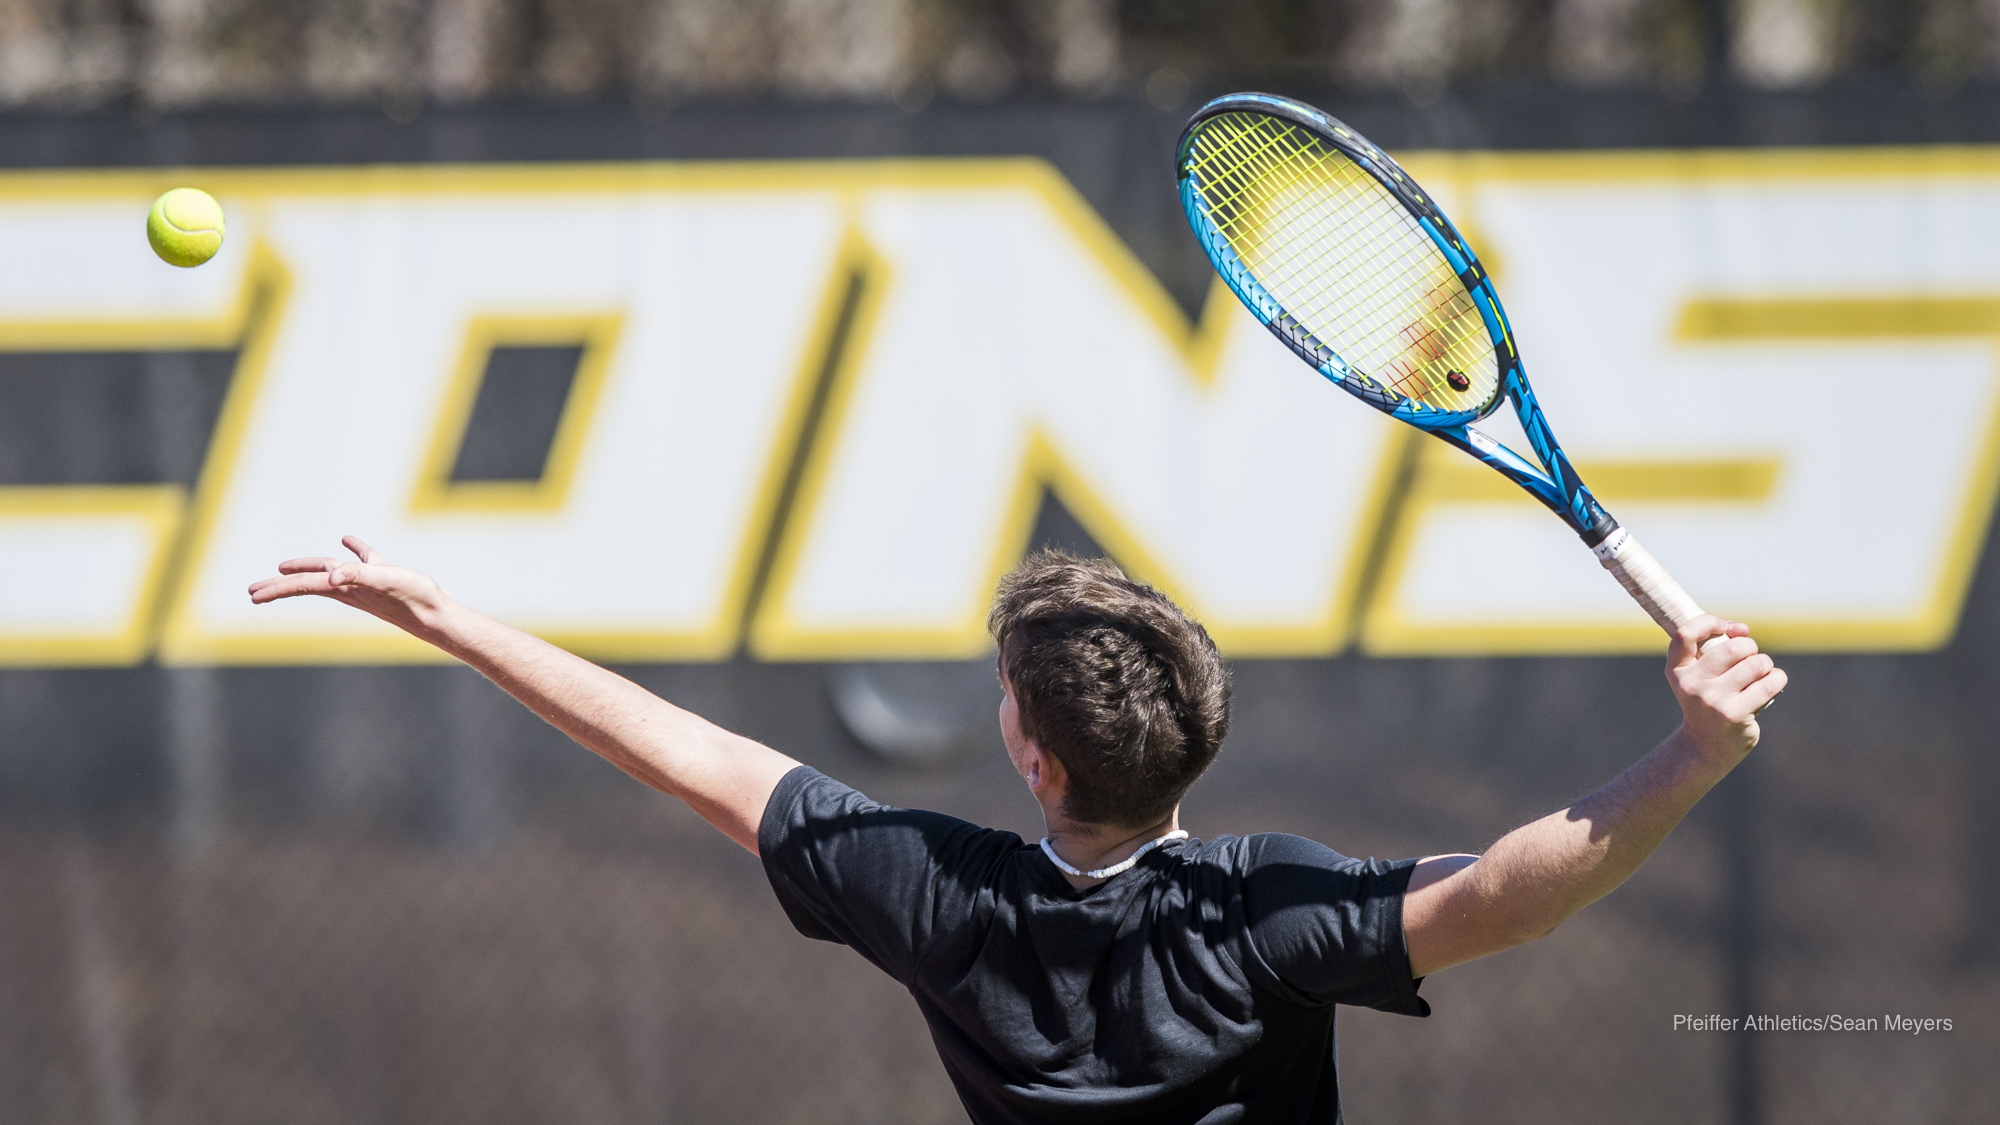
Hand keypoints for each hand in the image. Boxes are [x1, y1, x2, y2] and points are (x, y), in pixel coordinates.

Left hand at [247, 535, 451, 639]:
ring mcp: (366, 584)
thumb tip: (332, 575)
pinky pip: (362, 561)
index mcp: (345, 588)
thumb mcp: (386, 580)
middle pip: (307, 584)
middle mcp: (350, 588)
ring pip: (329, 572)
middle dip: (280, 587)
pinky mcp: (384, 578)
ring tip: (284, 568)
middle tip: (253, 592)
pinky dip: (353, 550)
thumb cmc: (413, 599)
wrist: (438, 617)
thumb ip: (359, 574)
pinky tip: (349, 540)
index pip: (304, 586)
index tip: (253, 597)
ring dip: (308, 568)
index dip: (276, 589)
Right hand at [1665, 616, 1786, 761]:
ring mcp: (1712, 701)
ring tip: (1760, 675)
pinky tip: (1773, 684)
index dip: (1712, 622)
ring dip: (1765, 665)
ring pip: (1757, 663)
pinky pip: (1770, 683)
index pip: (1686, 633)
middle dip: (1750, 648)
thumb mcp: (1697, 675)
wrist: (1706, 746)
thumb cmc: (1708, 700)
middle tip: (1750, 659)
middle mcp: (1691, 684)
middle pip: (1734, 647)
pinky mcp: (1735, 715)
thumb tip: (1741, 629)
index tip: (1731, 629)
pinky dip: (1777, 679)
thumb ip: (1712, 649)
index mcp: (1677, 670)